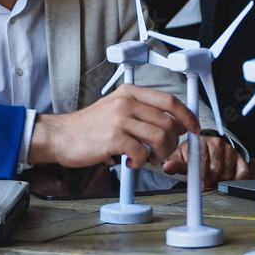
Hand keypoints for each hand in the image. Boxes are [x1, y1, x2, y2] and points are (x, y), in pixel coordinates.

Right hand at [28, 84, 198, 169]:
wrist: (61, 136)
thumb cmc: (89, 126)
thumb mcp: (116, 108)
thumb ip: (140, 111)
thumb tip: (170, 124)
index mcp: (130, 92)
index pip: (169, 100)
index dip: (187, 115)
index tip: (193, 127)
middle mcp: (127, 102)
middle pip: (168, 121)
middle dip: (173, 142)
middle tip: (163, 152)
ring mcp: (120, 119)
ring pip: (159, 137)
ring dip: (159, 154)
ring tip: (148, 159)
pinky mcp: (114, 138)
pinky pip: (142, 153)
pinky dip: (140, 162)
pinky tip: (131, 162)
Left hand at [162, 135, 248, 187]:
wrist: (207, 142)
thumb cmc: (193, 151)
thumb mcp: (180, 155)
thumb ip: (174, 163)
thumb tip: (168, 167)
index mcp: (201, 141)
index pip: (201, 159)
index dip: (201, 174)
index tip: (201, 186)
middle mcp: (216, 143)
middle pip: (215, 168)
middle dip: (209, 180)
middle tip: (204, 185)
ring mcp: (229, 149)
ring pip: (227, 173)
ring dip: (220, 180)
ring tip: (212, 180)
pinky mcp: (239, 156)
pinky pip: (241, 172)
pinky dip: (235, 179)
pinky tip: (226, 179)